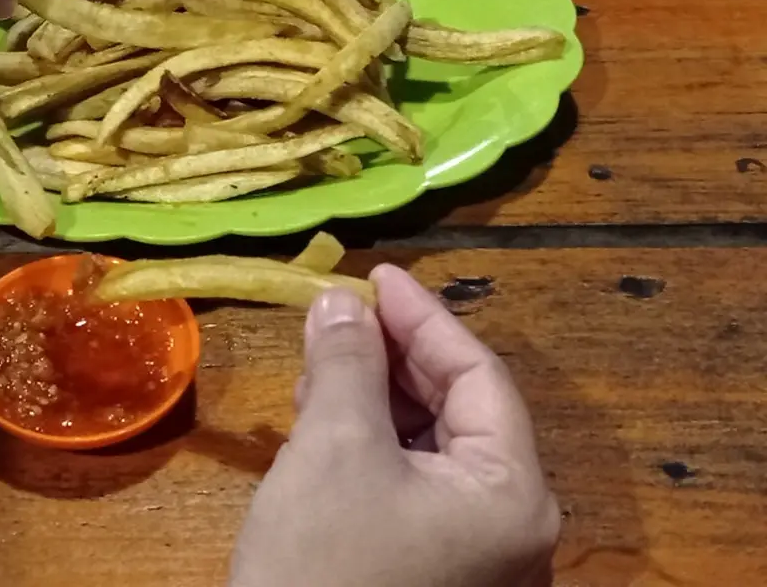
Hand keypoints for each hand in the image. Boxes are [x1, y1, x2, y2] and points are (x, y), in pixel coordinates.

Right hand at [230, 265, 559, 586]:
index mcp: (512, 495)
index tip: (376, 275)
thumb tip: (339, 300)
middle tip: (338, 315)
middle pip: (459, 412)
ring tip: (319, 362)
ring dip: (376, 398)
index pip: (479, 377)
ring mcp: (470, 556)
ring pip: (429, 449)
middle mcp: (508, 527)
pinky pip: (409, 488)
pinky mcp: (426, 573)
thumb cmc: (323, 563)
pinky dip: (369, 445)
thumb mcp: (333, 449)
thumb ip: (346, 364)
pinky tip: (323, 421)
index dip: (424, 318)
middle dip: (394, 359)